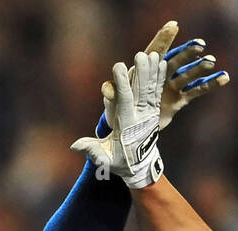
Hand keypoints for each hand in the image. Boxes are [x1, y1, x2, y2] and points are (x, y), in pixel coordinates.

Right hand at [71, 51, 167, 188]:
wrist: (140, 168)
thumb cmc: (118, 162)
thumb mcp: (103, 159)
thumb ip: (91, 150)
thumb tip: (75, 145)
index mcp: (126, 124)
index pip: (124, 100)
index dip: (122, 83)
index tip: (119, 67)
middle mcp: (140, 117)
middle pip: (141, 91)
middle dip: (141, 73)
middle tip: (142, 54)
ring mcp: (150, 114)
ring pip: (151, 89)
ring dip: (152, 71)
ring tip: (154, 54)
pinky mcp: (154, 113)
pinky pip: (157, 93)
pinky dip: (160, 78)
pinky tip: (163, 64)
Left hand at [105, 21, 229, 130]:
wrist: (128, 129)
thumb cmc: (118, 109)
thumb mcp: (113, 102)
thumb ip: (111, 93)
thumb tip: (106, 87)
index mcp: (144, 73)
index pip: (154, 52)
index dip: (163, 39)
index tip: (173, 25)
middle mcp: (160, 76)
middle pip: (175, 60)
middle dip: (186, 53)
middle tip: (199, 46)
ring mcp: (171, 87)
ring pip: (188, 74)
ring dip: (199, 67)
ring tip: (211, 61)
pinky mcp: (178, 101)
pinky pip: (196, 91)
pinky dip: (210, 85)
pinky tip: (224, 77)